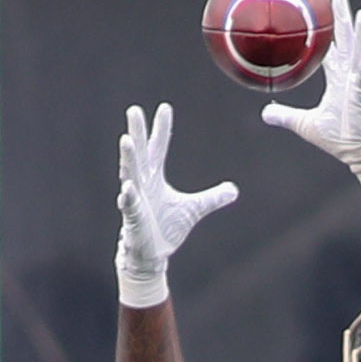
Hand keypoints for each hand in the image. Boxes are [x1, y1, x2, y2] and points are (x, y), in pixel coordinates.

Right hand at [116, 103, 237, 307]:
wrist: (153, 254)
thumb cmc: (166, 227)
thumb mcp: (194, 209)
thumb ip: (212, 198)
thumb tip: (234, 190)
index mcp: (155, 177)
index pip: (158, 147)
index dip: (162, 129)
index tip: (165, 107)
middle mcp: (142, 183)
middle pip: (139, 153)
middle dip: (137, 132)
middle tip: (134, 110)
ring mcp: (135, 199)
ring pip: (130, 174)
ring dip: (128, 158)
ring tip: (126, 140)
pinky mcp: (133, 218)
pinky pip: (129, 205)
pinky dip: (129, 197)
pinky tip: (128, 188)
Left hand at [262, 0, 360, 197]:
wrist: (358, 154)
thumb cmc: (338, 139)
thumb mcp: (304, 124)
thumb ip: (285, 116)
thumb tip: (265, 114)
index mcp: (338, 81)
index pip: (331, 51)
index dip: (327, 32)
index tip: (325, 13)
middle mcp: (349, 77)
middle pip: (346, 41)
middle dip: (343, 19)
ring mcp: (358, 84)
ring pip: (359, 52)